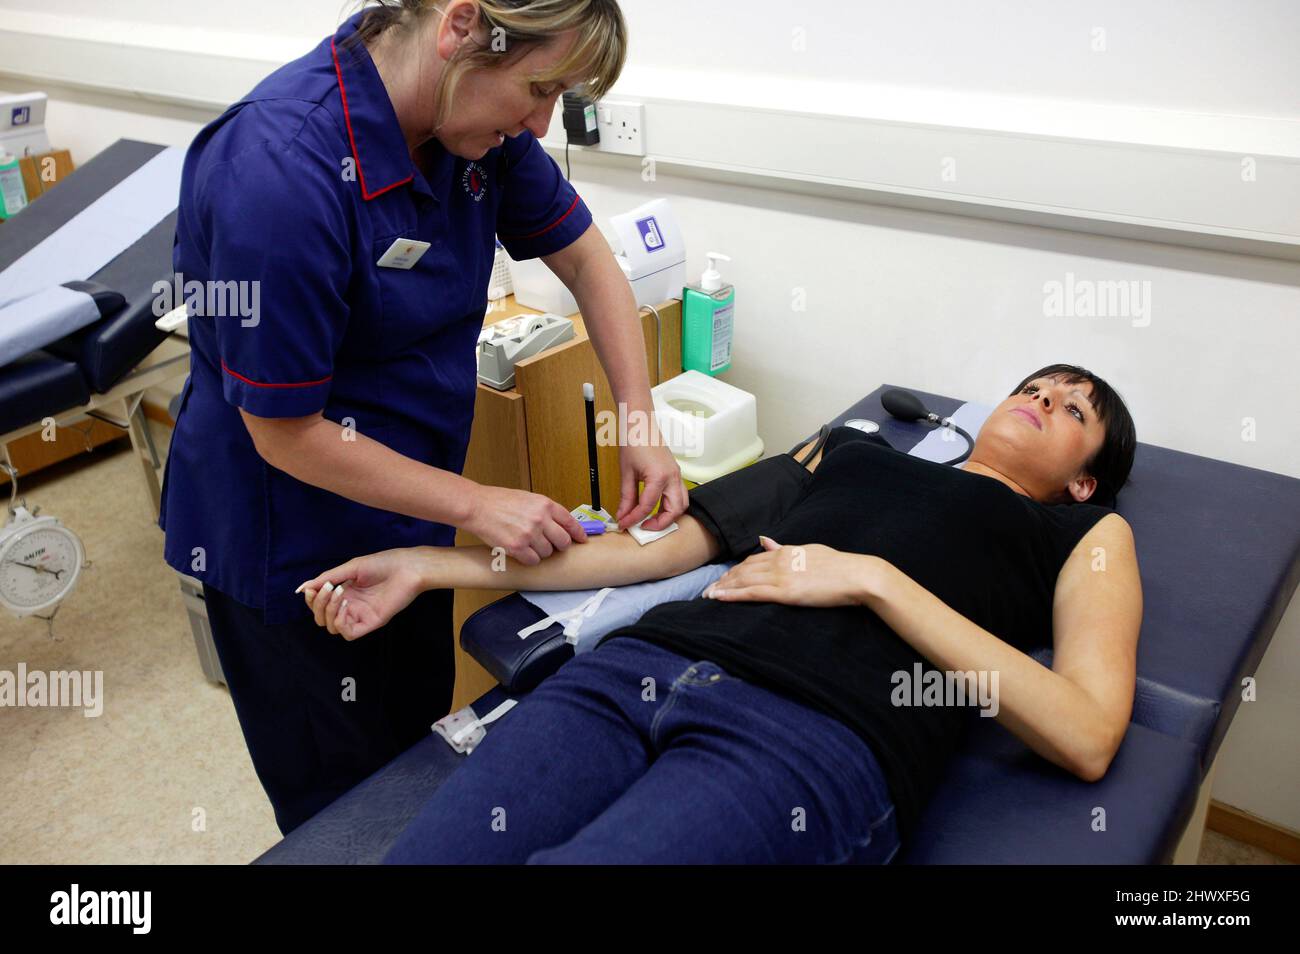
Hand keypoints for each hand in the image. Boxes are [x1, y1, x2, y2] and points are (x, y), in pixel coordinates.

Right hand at [296, 547, 427, 639]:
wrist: (407, 568)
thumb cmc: (382, 564)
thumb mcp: (349, 569)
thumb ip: (326, 578)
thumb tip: (301, 589)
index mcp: (344, 593)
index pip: (319, 605)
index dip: (312, 599)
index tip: (312, 588)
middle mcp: (350, 606)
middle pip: (322, 618)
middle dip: (318, 604)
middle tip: (327, 588)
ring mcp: (360, 616)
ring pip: (331, 627)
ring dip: (328, 611)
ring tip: (338, 593)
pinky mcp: (371, 623)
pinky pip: (347, 633)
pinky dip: (340, 621)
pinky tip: (346, 605)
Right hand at [462, 484, 588, 564]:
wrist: (477, 506)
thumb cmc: (499, 501)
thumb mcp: (528, 499)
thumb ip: (545, 511)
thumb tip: (561, 525)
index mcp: (545, 505)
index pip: (571, 522)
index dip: (578, 534)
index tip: (582, 540)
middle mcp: (540, 519)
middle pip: (563, 542)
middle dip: (559, 546)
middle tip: (552, 545)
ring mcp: (529, 534)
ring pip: (548, 553)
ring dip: (541, 552)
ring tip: (528, 543)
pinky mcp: (517, 547)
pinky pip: (533, 560)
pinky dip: (530, 558)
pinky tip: (522, 551)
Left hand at [616, 442, 686, 531]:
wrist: (641, 422)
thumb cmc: (634, 441)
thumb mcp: (626, 472)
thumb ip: (626, 497)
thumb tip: (623, 515)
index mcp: (659, 476)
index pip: (648, 507)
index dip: (634, 519)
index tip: (623, 524)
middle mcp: (673, 477)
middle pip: (675, 510)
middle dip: (660, 523)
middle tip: (643, 527)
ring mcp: (676, 474)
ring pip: (681, 504)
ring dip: (669, 515)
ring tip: (650, 520)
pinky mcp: (675, 472)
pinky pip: (679, 494)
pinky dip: (670, 505)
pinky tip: (656, 507)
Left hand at [703, 537, 885, 607]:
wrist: (856, 575)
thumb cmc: (839, 565)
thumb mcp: (810, 550)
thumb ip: (786, 548)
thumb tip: (766, 542)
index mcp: (787, 552)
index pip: (754, 560)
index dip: (736, 569)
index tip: (725, 576)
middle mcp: (779, 561)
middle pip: (743, 569)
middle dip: (724, 579)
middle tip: (708, 587)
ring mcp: (781, 576)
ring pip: (743, 580)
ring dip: (723, 587)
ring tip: (708, 594)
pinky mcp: (785, 592)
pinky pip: (752, 593)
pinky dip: (732, 594)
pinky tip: (719, 597)